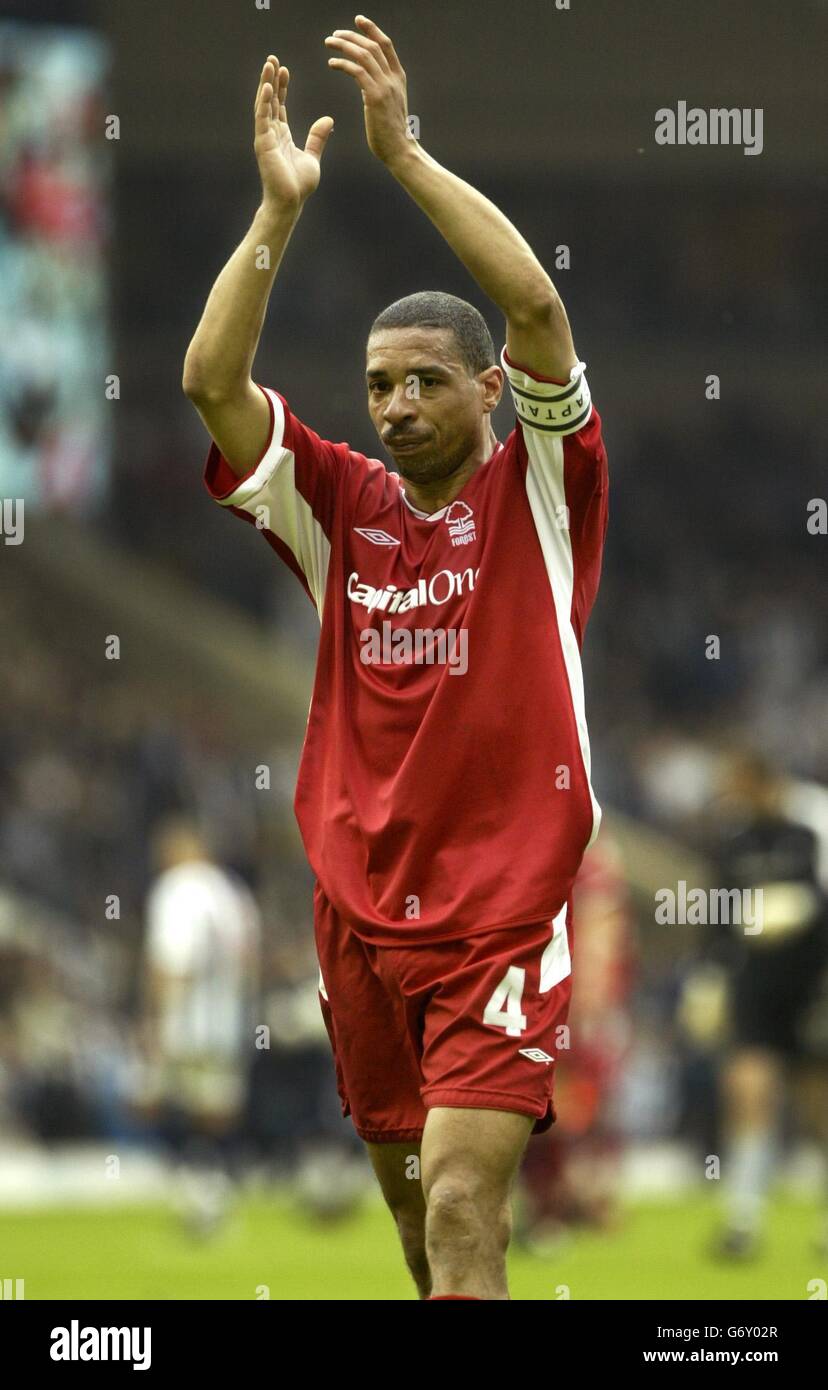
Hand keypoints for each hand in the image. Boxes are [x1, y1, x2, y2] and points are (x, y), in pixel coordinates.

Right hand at [254, 55, 333, 208]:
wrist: (290, 203)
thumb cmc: (298, 185)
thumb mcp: (312, 156)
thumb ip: (317, 137)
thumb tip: (328, 120)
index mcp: (281, 134)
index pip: (280, 105)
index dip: (282, 87)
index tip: (284, 69)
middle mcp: (271, 133)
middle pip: (270, 100)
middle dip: (271, 79)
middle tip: (272, 58)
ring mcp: (265, 137)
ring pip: (264, 104)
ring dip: (265, 83)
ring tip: (268, 64)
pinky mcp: (263, 144)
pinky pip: (262, 118)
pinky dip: (264, 102)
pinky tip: (266, 86)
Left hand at [324, 16, 413, 166]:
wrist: (400, 151)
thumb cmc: (392, 134)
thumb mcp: (389, 106)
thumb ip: (379, 90)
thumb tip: (364, 84)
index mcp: (399, 78)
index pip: (386, 45)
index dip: (372, 29)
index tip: (358, 20)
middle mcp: (393, 78)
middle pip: (372, 46)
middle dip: (352, 36)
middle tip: (334, 35)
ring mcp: (385, 87)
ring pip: (364, 55)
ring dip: (344, 46)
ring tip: (329, 43)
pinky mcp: (375, 97)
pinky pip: (357, 71)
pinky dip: (343, 64)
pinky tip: (332, 64)